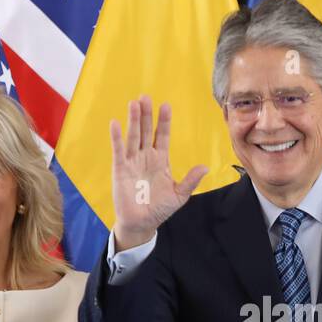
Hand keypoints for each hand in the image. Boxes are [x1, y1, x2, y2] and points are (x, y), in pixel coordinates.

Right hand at [110, 96, 207, 250]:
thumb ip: (190, 181)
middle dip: (146, 115)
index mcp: (160, 160)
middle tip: (146, 97)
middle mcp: (146, 157)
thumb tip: (205, 168)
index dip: (163, 121)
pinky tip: (116, 124)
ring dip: (133, 120)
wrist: (142, 224)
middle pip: (145, 131)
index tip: (166, 106)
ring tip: (134, 104)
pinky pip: (119, 151)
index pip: (162, 135)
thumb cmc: (159, 209)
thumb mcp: (179, 195)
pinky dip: (117, 138)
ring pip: (133, 137)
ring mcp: (132, 162)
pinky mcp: (120, 169)